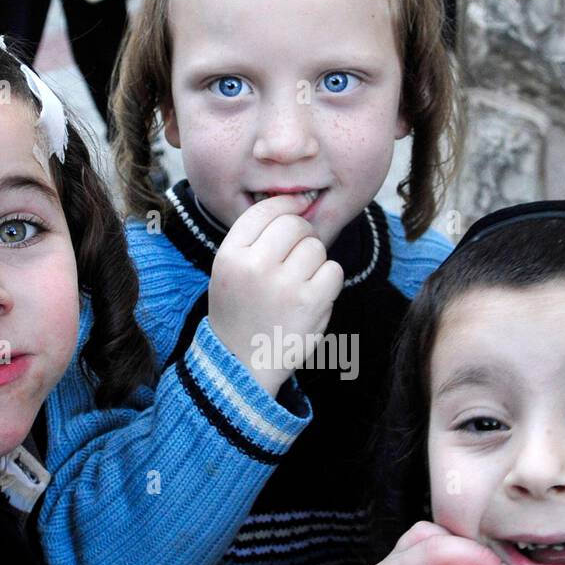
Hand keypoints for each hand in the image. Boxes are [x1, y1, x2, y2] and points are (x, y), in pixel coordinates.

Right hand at [208, 194, 343, 396]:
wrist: (241, 363)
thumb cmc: (240, 311)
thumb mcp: (230, 270)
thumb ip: (256, 237)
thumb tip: (299, 201)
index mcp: (230, 254)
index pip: (265, 210)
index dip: (286, 203)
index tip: (297, 206)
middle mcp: (254, 265)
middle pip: (295, 224)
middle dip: (302, 235)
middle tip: (295, 257)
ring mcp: (284, 284)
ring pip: (316, 247)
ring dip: (314, 262)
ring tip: (298, 284)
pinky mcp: (310, 303)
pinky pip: (334, 270)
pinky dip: (328, 282)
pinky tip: (311, 296)